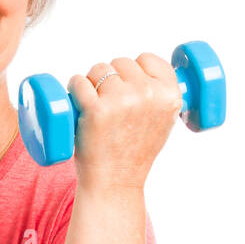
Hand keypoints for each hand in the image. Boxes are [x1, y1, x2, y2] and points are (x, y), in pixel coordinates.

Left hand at [68, 53, 182, 187]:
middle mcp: (148, 94)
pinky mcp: (96, 109)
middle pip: (120, 63)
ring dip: (92, 84)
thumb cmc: (134, 154)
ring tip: (97, 111)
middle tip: (111, 108)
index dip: (134, 72)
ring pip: (99, 69)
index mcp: (170, 95)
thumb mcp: (163, 121)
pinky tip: (78, 104)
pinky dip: (74, 89)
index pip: (148, 59)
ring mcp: (121, 100)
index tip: (128, 90)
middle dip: (112, 79)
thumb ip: (159, 94)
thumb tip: (143, 68)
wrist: (114, 185)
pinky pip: (79, 82)